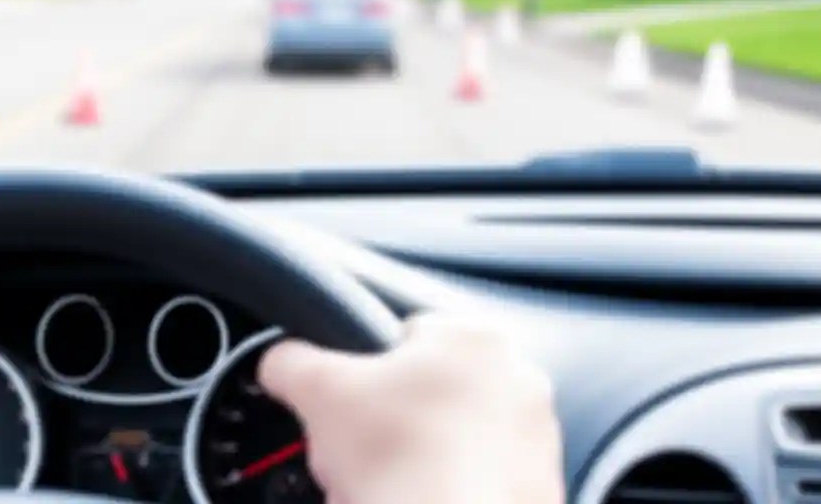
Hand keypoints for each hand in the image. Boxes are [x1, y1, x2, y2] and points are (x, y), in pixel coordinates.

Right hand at [259, 314, 562, 503]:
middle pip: (433, 387)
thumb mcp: (317, 392)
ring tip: (393, 482)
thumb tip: (278, 361)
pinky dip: (455, 489)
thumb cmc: (394, 459)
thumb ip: (290, 360)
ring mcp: (538, 437)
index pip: (405, 334)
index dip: (367, 370)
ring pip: (459, 435)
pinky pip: (485, 479)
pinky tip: (424, 501)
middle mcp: (520, 379)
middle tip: (367, 445)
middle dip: (399, 414)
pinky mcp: (542, 487)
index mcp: (473, 335)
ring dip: (428, 453)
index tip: (354, 403)